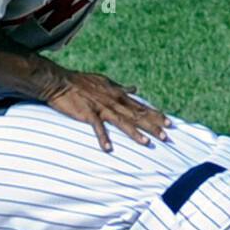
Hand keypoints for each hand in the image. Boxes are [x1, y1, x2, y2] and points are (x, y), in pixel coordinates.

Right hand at [44, 70, 169, 150]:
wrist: (59, 81)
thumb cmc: (81, 82)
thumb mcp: (105, 82)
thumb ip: (121, 88)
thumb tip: (135, 88)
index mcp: (118, 94)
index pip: (141, 106)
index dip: (156, 115)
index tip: (169, 123)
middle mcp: (113, 100)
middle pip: (137, 115)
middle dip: (152, 126)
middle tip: (166, 137)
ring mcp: (101, 107)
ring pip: (122, 121)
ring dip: (135, 133)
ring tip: (147, 143)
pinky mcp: (88, 113)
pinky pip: (97, 127)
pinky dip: (103, 138)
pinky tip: (109, 148)